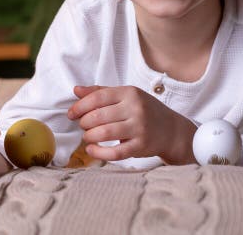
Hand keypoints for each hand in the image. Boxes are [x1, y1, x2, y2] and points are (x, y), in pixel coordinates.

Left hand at [67, 85, 196, 164]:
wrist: (171, 130)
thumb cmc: (145, 111)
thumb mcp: (127, 96)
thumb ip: (101, 92)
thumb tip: (76, 90)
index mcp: (130, 93)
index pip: (98, 97)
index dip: (80, 106)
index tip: (71, 113)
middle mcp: (136, 108)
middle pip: (98, 116)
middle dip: (84, 123)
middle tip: (83, 126)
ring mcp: (139, 128)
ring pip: (104, 133)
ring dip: (89, 137)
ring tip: (88, 137)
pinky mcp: (141, 146)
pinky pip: (114, 153)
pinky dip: (98, 152)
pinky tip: (92, 149)